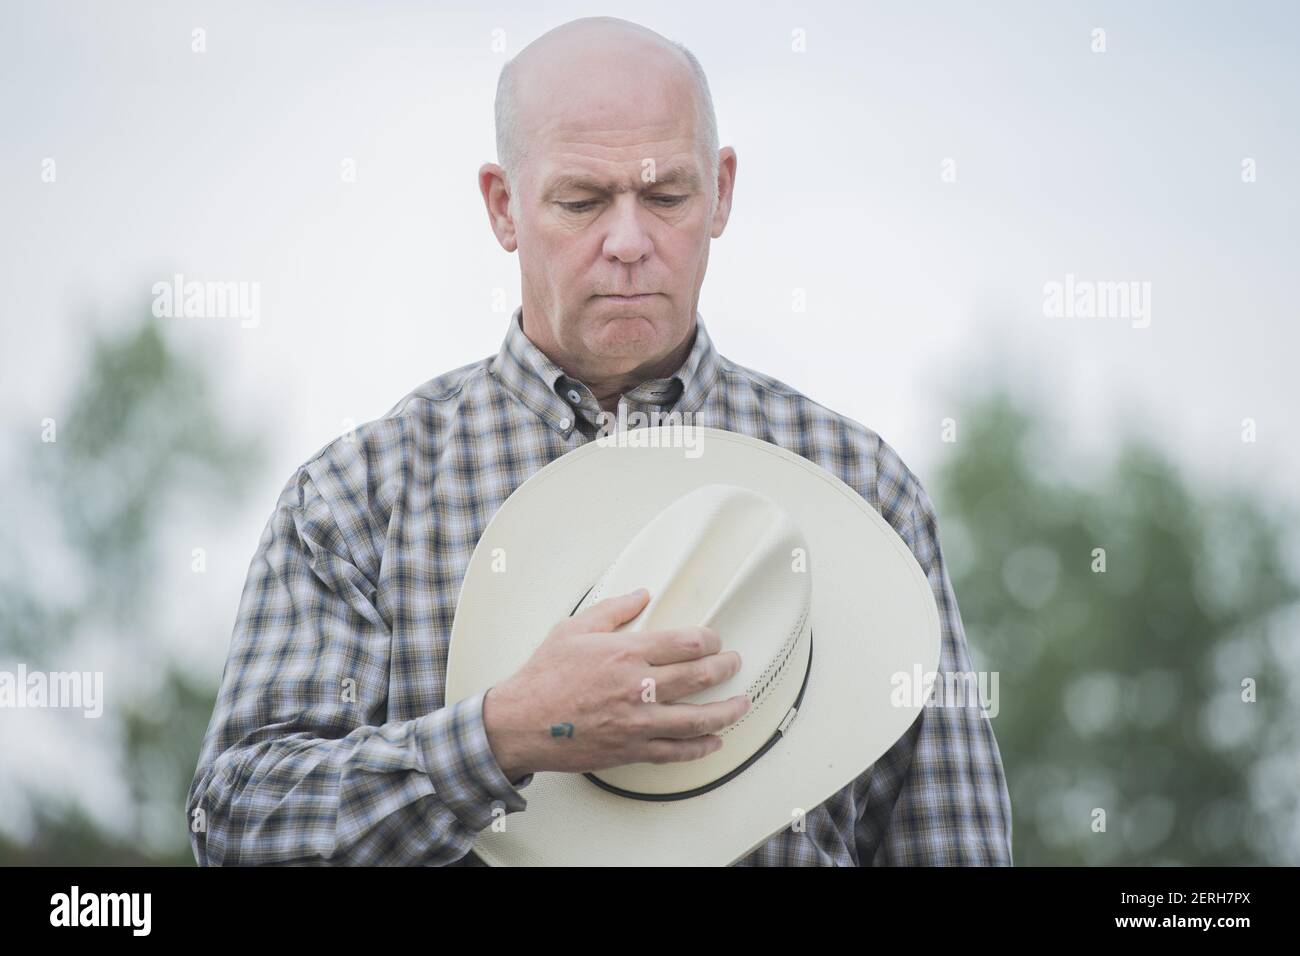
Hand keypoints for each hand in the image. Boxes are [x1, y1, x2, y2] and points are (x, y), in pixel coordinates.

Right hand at [483, 587, 749, 779]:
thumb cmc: (544, 676)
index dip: (709, 640)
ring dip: (727, 711)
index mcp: (626, 653)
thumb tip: (642, 595)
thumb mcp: (574, 629)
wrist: (521, 723)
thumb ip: (613, 610)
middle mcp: (638, 687)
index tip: (714, 639)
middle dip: (726, 667)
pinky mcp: (632, 749)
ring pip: (698, 719)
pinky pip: (677, 751)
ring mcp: (638, 722)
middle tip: (735, 663)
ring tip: (741, 704)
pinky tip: (714, 741)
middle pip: (700, 677)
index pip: (686, 643)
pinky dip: (701, 747)